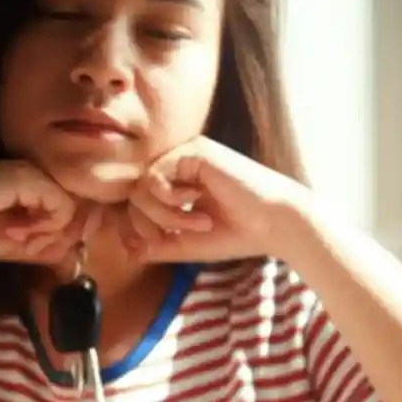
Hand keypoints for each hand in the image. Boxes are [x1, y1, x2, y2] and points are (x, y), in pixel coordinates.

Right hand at [0, 161, 91, 263]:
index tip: (30, 250)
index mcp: (30, 186)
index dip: (58, 237)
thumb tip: (75, 252)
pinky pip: (61, 208)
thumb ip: (44, 245)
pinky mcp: (29, 177)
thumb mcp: (12, 244)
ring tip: (16, 239)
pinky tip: (14, 233)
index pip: (68, 212)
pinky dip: (44, 228)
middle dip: (56, 238)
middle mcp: (35, 174)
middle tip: (24, 247)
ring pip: (71, 210)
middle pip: (75, 211)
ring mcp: (33, 172)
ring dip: (47, 235)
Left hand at [123, 136, 311, 262]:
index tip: (159, 244)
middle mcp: (177, 166)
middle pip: (133, 196)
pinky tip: (195, 202)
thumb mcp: (187, 245)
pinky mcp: (193, 150)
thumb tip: (127, 250)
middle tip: (181, 234)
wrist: (273, 224)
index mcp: (175, 185)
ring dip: (164, 213)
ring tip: (196, 223)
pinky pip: (155, 174)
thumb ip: (156, 245)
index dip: (138, 229)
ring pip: (141, 186)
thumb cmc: (236, 234)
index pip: (135, 204)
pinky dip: (169, 197)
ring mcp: (184, 155)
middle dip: (150, 224)